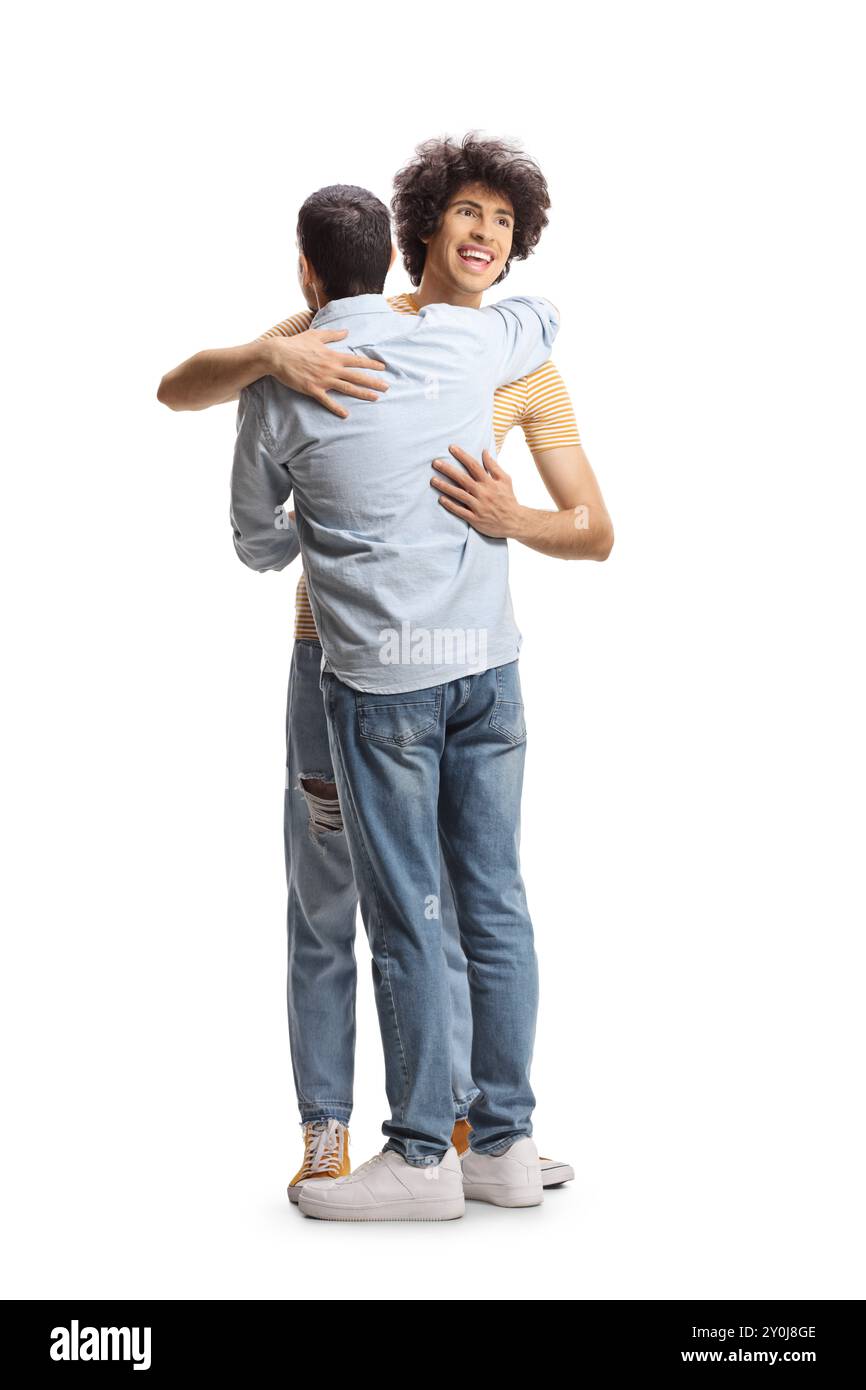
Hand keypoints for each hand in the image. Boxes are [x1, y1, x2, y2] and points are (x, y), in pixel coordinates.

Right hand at [264, 328, 388, 417]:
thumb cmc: (296, 344)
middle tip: (387, 387)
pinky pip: (327, 401)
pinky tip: (346, 415)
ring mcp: (323, 380)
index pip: (357, 361)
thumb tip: (346, 332)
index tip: (383, 368)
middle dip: (373, 382)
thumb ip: (333, 335)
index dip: (371, 365)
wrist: (277, 355)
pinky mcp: (312, 389)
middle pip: (357, 376)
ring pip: (347, 388)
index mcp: (333, 356)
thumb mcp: (316, 335)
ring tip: (376, 398)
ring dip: (363, 394)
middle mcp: (331, 368)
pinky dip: (336, 408)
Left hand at [430, 446, 522, 538]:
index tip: (451, 447)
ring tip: (433, 480)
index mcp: (489, 482)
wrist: (515, 522)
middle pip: (463, 479)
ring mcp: (478, 506)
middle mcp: (483, 493)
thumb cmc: (508, 499)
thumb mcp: (505, 480)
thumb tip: (484, 451)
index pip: (474, 465)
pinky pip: (460, 511)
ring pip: (459, 495)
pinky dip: (450, 505)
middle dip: (448, 470)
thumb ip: (493, 466)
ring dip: (445, 487)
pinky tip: (441, 499)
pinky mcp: (475, 519)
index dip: (462, 456)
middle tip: (435, 462)